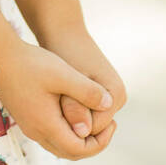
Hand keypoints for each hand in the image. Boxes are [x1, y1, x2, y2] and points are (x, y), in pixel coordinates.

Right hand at [0, 37, 117, 160]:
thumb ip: (88, 91)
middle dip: (92, 144)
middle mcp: (35, 131)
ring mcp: (28, 125)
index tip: (113, 123)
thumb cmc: (30, 62)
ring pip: (59, 145)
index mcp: (46, 125)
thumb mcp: (64, 74)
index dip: (100, 142)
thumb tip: (109, 105)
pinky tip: (75, 111)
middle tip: (109, 126)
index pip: (79, 150)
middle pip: (69, 152)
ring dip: (79, 138)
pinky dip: (67, 131)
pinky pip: (50, 134)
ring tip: (95, 119)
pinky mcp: (25, 116)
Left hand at [37, 20, 126, 141]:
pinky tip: (51, 104)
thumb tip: (82, 133)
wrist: (64, 31)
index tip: (51, 113)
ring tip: (48, 108)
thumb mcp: (68, 80)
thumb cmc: (64, 52)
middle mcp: (118, 98)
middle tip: (47, 113)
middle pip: (92, 127)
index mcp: (116, 95)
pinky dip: (69, 111)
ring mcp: (110, 97)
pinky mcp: (99, 94)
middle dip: (71, 124)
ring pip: (87, 120)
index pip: (94, 129)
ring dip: (69, 118)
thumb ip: (76, 107)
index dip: (71, 127)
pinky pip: (84, 112)